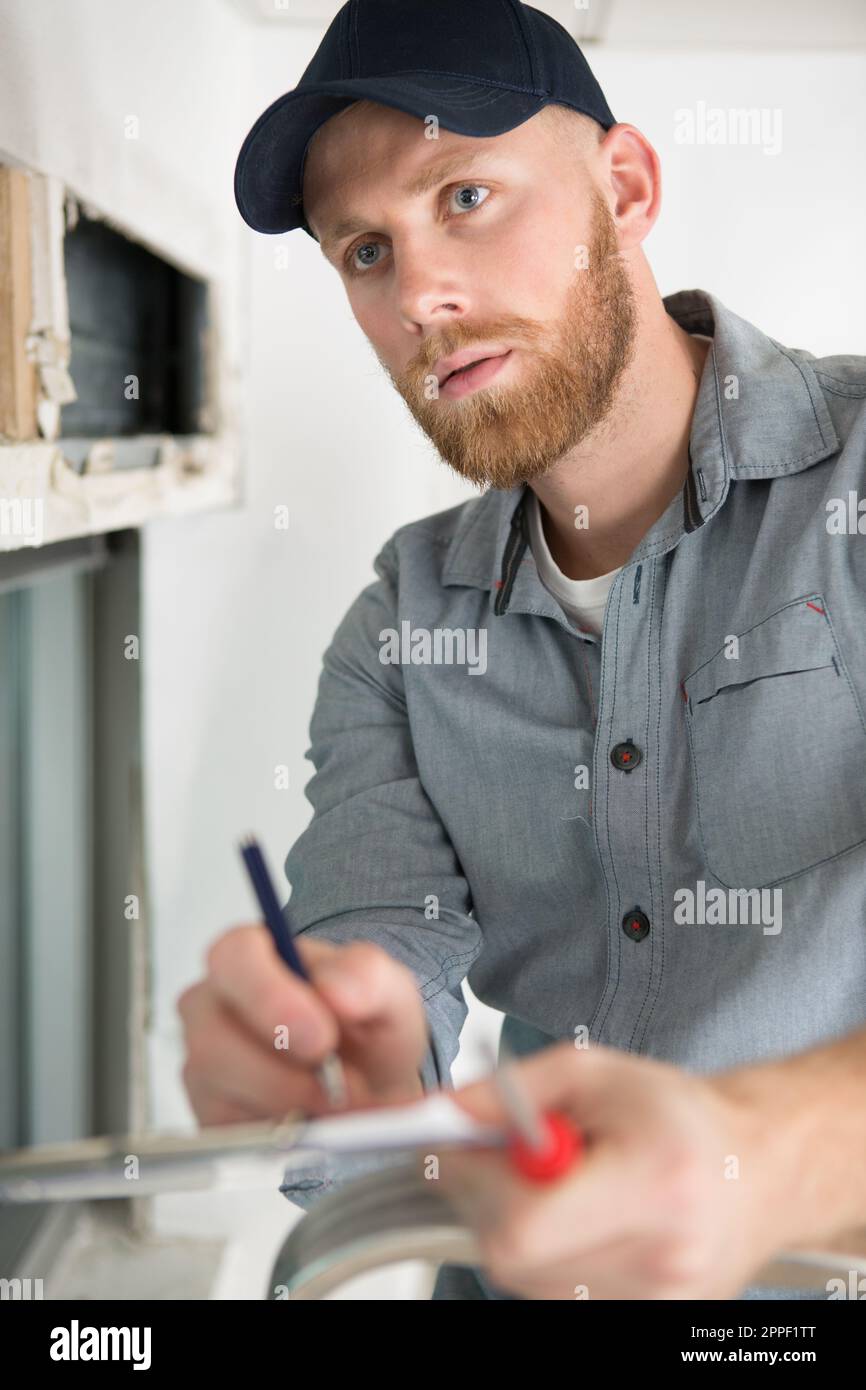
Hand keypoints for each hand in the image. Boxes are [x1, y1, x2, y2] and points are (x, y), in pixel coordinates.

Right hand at [178, 924, 428, 1123]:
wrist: (371, 1087)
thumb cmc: (365, 1028)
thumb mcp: (388, 993)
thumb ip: (368, 976)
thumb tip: (334, 988)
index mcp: (254, 956)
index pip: (234, 957)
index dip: (270, 997)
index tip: (321, 1037)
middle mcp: (216, 1006)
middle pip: (213, 1038)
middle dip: (281, 1074)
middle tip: (341, 1089)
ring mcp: (206, 1063)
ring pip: (221, 1092)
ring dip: (290, 1106)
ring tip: (342, 1105)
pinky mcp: (209, 1115)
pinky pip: (229, 1131)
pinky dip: (280, 1132)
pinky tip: (313, 1121)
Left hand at [439, 1041, 796, 1299]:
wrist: (755, 1168)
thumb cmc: (679, 1116)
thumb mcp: (592, 1072)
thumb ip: (509, 1092)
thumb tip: (443, 1114)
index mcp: (653, 1185)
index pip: (526, 1219)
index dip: (475, 1180)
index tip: (458, 1145)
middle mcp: (659, 1258)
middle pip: (516, 1257)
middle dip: (488, 1200)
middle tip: (505, 1158)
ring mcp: (653, 1304)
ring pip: (526, 1281)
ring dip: (516, 1229)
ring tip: (554, 1185)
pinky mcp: (643, 1323)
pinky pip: (553, 1296)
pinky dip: (544, 1256)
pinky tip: (573, 1219)